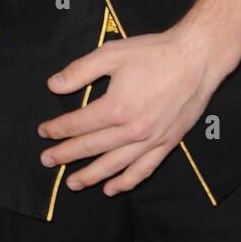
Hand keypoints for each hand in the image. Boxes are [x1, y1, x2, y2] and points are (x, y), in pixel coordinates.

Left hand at [38, 24, 230, 194]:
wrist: (196, 59)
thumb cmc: (154, 53)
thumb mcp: (111, 54)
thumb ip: (80, 71)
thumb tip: (53, 86)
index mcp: (116, 107)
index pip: (78, 124)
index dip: (58, 129)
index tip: (43, 132)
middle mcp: (132, 130)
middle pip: (91, 147)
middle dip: (66, 155)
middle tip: (47, 161)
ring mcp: (150, 140)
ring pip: (114, 165)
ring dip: (91, 175)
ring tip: (72, 183)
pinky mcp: (167, 143)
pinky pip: (143, 170)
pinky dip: (126, 182)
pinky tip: (112, 188)